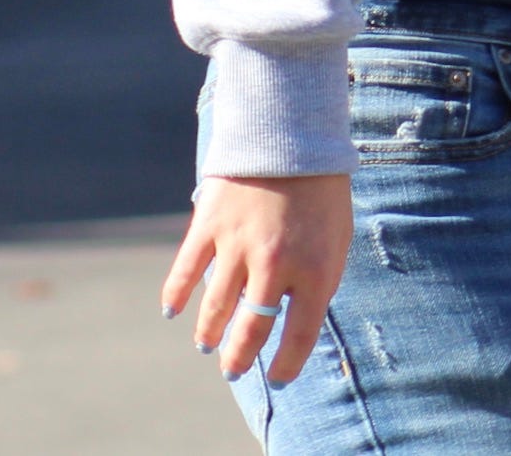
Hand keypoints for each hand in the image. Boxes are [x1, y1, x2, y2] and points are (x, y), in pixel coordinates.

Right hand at [162, 171, 352, 385]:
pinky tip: (173, 311)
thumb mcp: (337, 236)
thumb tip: (295, 317)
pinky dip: (176, 295)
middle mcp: (276, 265)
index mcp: (316, 269)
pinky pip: (186, 271)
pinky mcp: (209, 224)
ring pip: (216, 309)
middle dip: (240, 358)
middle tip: (233, 369)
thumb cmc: (321, 189)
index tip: (278, 378)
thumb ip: (319, 278)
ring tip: (207, 344)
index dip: (287, 365)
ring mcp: (238, 245)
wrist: (293, 131)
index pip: (299, 336)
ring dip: (210, 333)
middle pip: (251, 331)